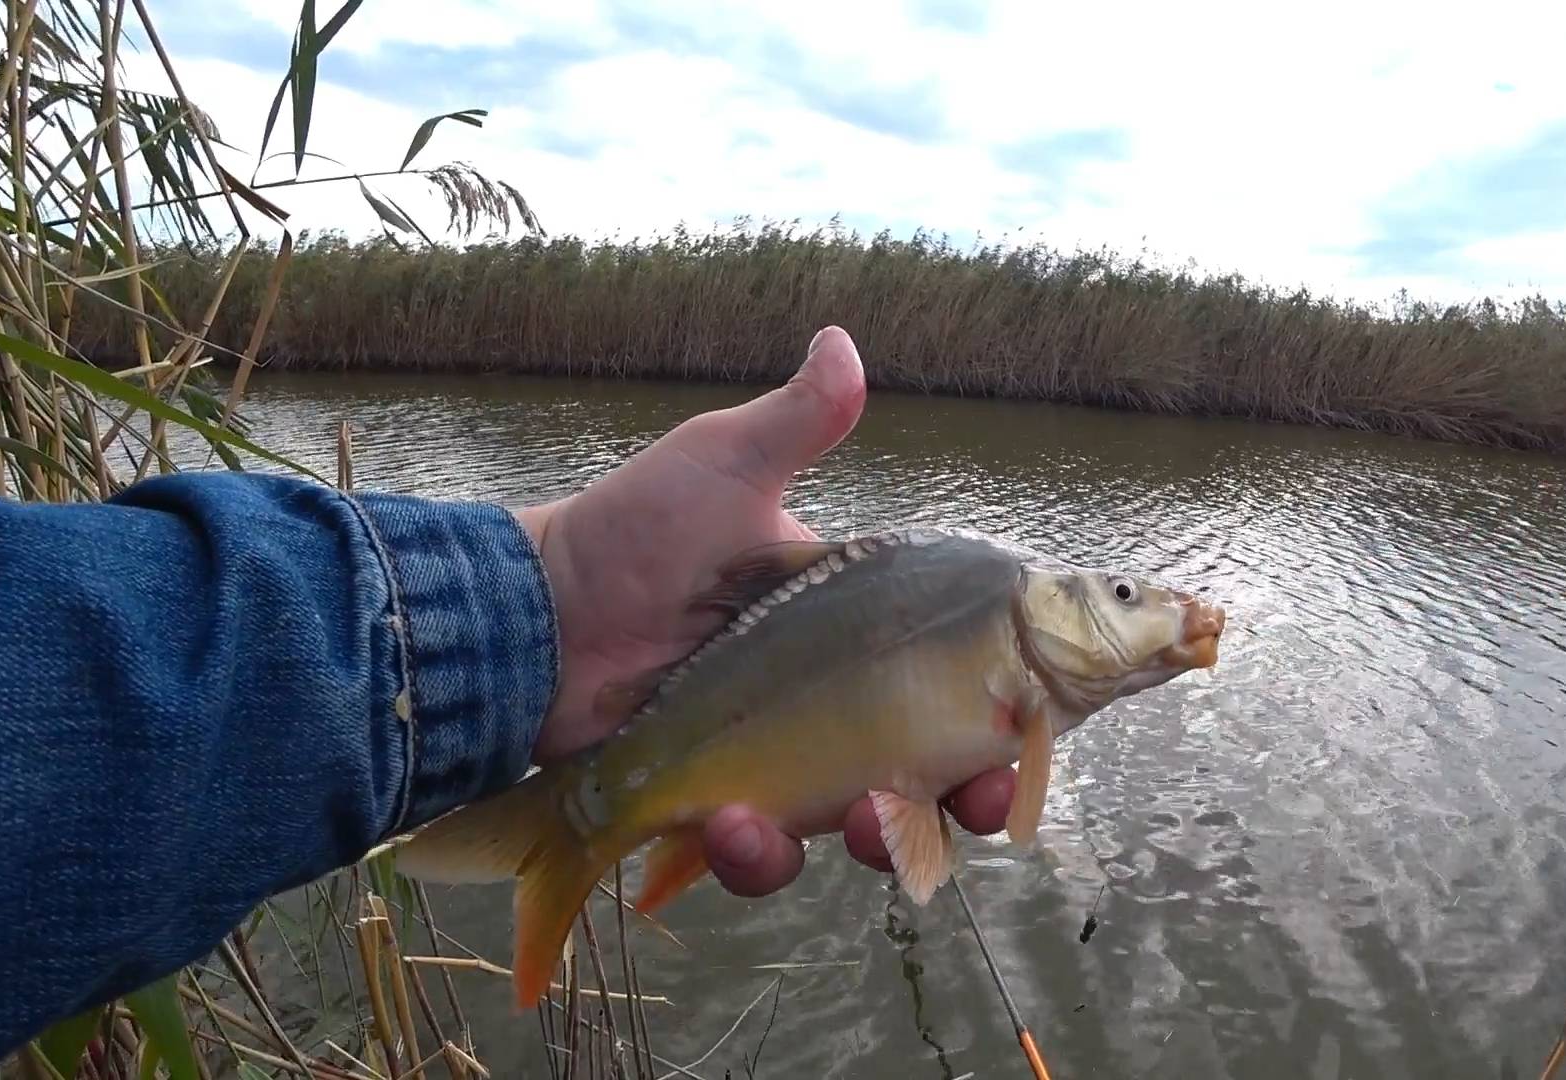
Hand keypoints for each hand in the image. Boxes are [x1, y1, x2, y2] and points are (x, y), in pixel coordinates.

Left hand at [510, 326, 1015, 896]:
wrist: (536, 620)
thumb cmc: (634, 533)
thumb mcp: (721, 467)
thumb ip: (795, 420)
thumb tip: (842, 338)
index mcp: (859, 624)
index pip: (961, 675)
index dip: (1008, 712)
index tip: (1029, 731)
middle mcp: (835, 700)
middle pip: (933, 771)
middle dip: (965, 800)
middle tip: (975, 804)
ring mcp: (781, 761)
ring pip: (861, 826)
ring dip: (873, 836)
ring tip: (851, 821)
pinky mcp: (724, 811)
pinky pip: (767, 854)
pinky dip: (761, 852)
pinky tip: (731, 825)